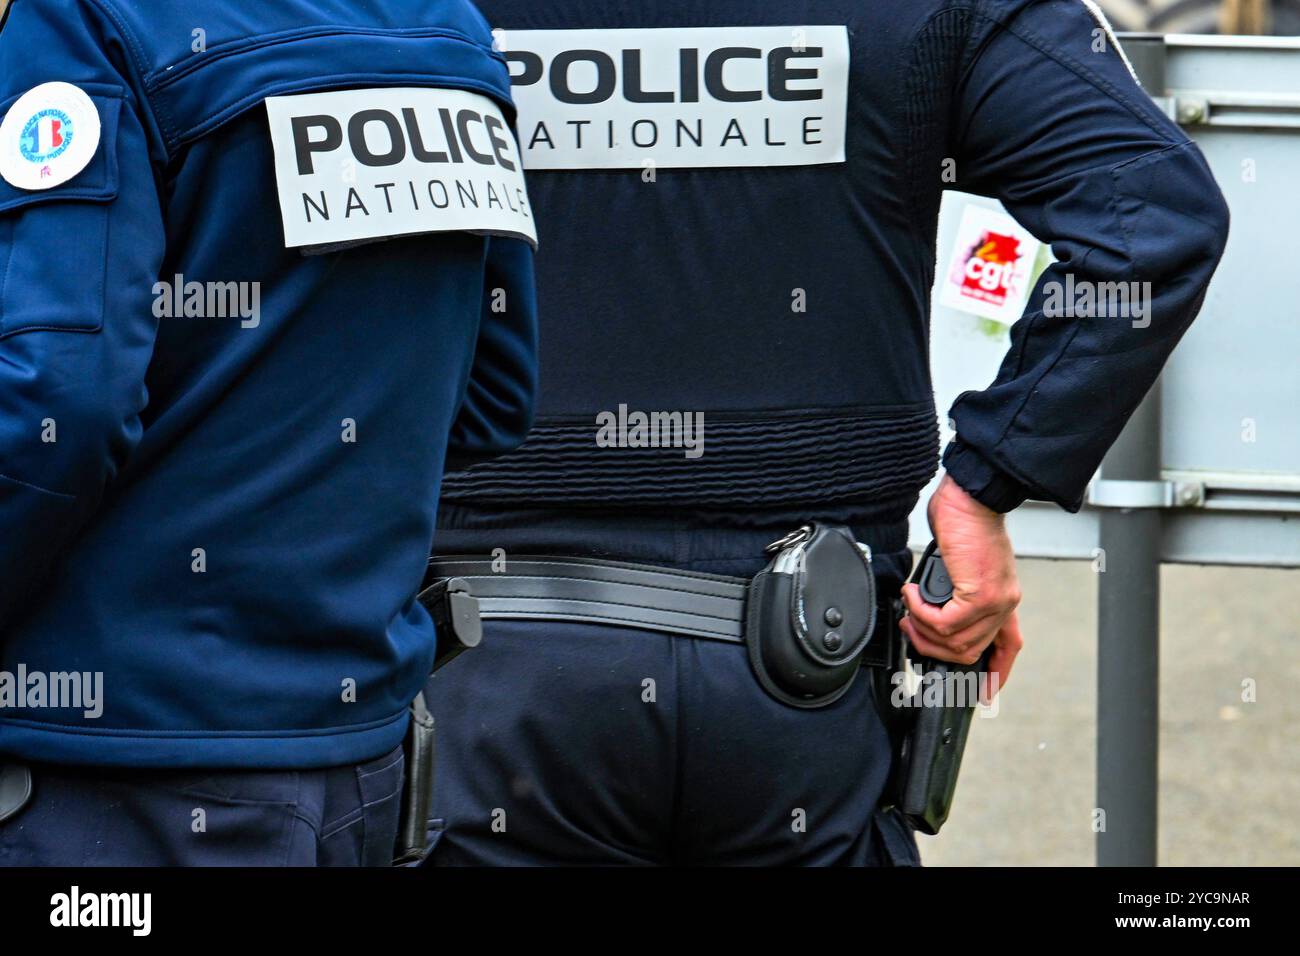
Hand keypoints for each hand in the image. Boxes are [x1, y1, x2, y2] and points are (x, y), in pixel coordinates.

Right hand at [900, 473, 1023, 697]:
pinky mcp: (980, 594)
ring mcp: (996, 602)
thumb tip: (931, 609)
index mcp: (1004, 598)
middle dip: (932, 646)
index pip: (1009, 647)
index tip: (983, 693)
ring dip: (922, 628)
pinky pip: (944, 623)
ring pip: (954, 642)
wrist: (971, 496)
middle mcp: (1005, 604)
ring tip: (909, 606)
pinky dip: (921, 613)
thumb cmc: (964, 520)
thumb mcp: (964, 564)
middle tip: (910, 626)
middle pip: (968, 652)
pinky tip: (912, 594)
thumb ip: (956, 591)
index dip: (995, 673)